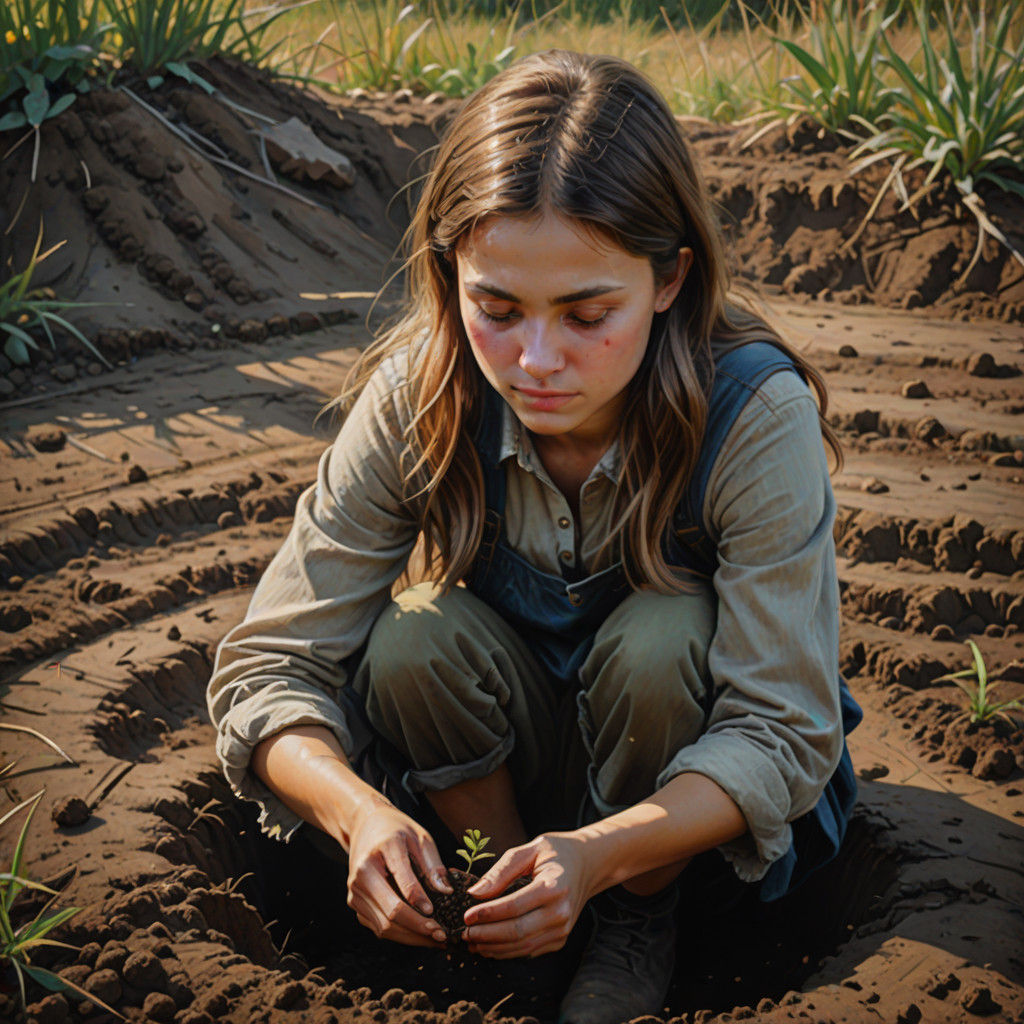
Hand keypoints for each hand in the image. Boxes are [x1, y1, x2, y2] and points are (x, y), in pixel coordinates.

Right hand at [344, 798, 451, 946]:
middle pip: (391, 913)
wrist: (365, 825)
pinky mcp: (355, 903)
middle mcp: (362, 875)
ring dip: (411, 937)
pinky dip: (400, 935)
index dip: (420, 902)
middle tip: (442, 936)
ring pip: (384, 926)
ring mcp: (355, 892)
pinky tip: (419, 934)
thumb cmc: (397, 830)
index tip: (438, 915)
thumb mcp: (420, 837)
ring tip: (435, 940)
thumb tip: (446, 892)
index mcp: (381, 851)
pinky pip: (378, 927)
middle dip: (418, 928)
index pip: (403, 883)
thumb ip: (433, 865)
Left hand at [461, 832, 591, 958]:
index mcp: (554, 886)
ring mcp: (563, 929)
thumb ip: (501, 871)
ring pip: (522, 947)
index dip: (487, 914)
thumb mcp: (529, 850)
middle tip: (463, 933)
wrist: (588, 864)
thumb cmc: (556, 852)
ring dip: (493, 947)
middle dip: (486, 935)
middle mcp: (561, 912)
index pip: (514, 907)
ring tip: (471, 941)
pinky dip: (507, 951)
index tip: (466, 916)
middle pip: (517, 932)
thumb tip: (475, 893)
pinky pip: (529, 951)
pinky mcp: (560, 939)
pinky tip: (489, 945)